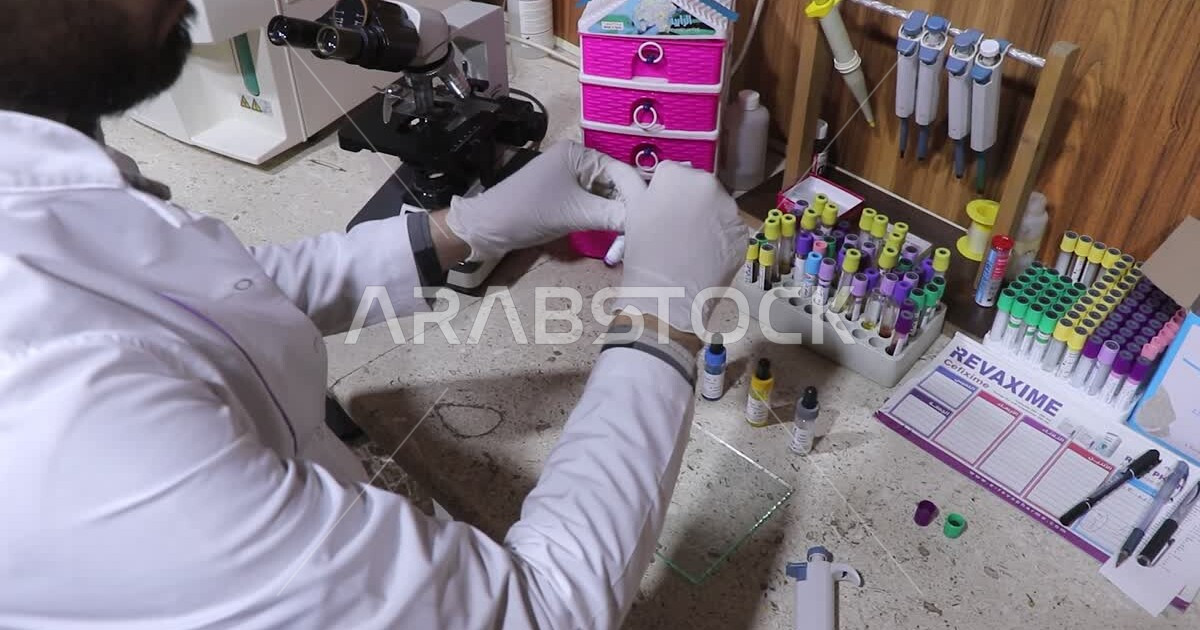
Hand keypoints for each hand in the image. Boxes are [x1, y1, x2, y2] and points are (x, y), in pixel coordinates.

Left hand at [446, 141, 646, 260]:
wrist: (487, 228)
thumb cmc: (529, 212)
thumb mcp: (576, 214)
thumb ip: (613, 216)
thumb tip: (646, 222)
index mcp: (577, 153)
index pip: (621, 171)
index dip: (638, 194)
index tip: (654, 217)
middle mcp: (574, 160)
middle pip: (614, 183)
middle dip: (627, 205)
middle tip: (645, 230)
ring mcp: (567, 178)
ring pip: (603, 195)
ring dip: (615, 214)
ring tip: (632, 233)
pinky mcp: (561, 196)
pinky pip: (590, 203)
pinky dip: (601, 217)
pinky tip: (613, 232)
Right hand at [615, 162, 744, 333]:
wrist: (668, 293)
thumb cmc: (644, 251)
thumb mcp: (632, 211)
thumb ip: (628, 181)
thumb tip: (614, 164)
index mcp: (677, 174)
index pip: (673, 173)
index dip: (665, 194)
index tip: (660, 212)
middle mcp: (708, 184)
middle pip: (699, 187)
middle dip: (690, 202)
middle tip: (675, 229)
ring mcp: (729, 208)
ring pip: (717, 206)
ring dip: (708, 218)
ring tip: (691, 243)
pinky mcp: (742, 232)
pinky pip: (730, 229)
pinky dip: (721, 237)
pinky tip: (706, 254)